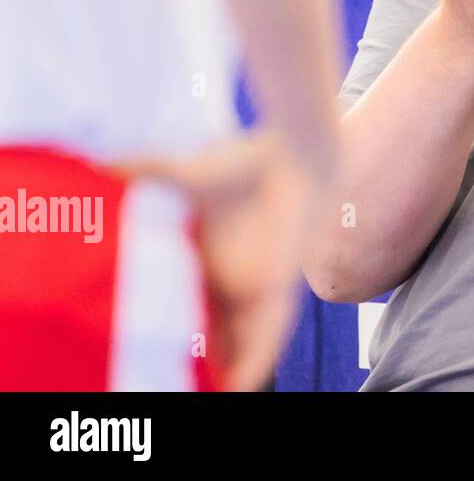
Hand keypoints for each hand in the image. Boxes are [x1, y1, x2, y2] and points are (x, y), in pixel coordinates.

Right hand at [117, 135, 314, 391]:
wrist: (293, 155)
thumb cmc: (244, 164)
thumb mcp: (181, 176)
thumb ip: (142, 174)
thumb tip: (102, 165)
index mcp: (204, 263)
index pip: (179, 310)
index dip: (162, 333)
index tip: (134, 352)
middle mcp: (229, 283)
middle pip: (206, 336)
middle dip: (188, 362)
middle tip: (154, 382)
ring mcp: (255, 290)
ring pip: (236, 345)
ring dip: (218, 372)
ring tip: (196, 395)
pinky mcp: (279, 291)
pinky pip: (268, 338)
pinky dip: (252, 363)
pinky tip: (238, 388)